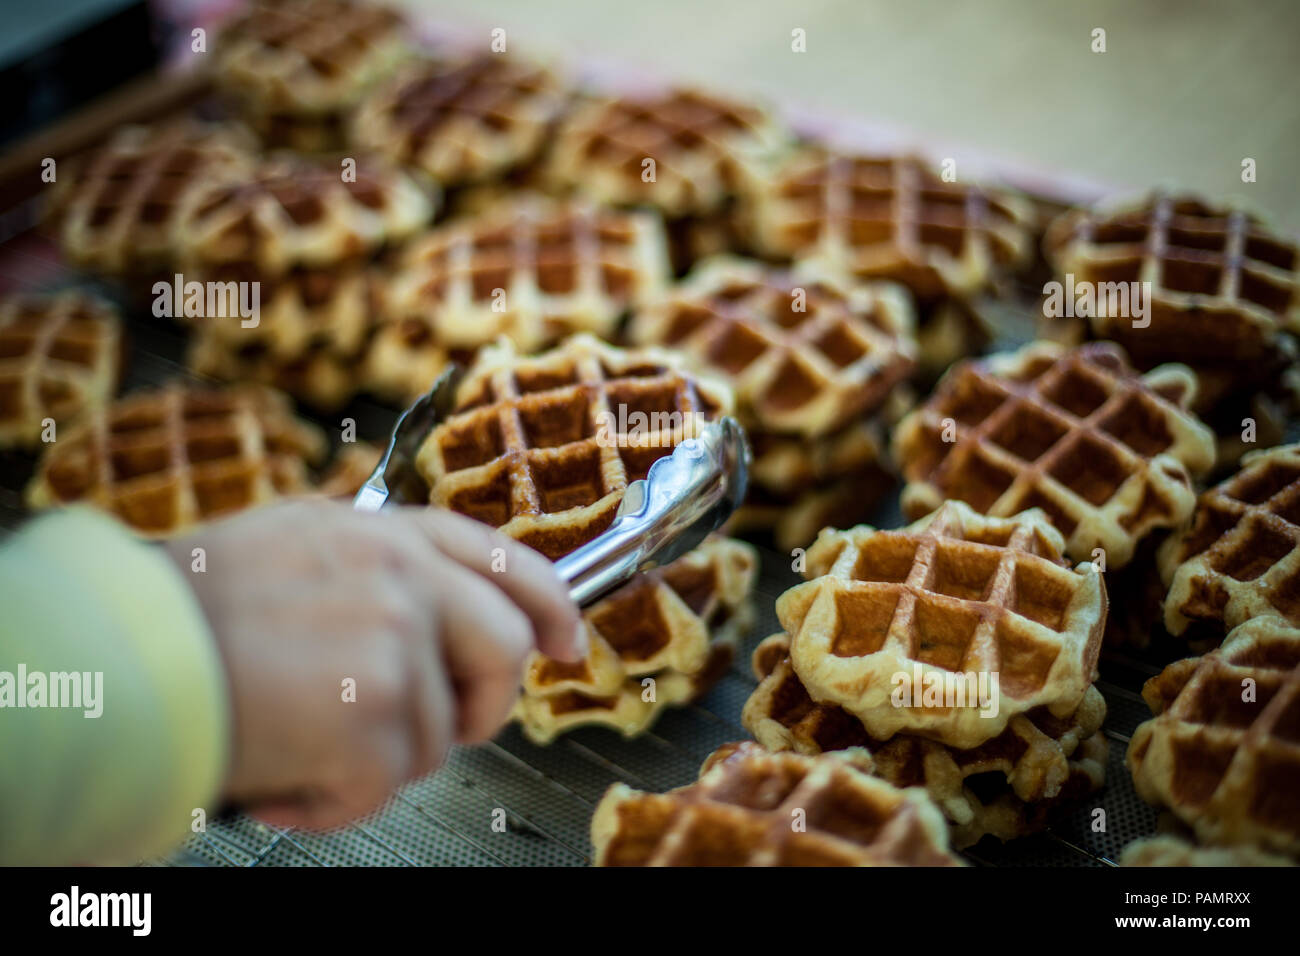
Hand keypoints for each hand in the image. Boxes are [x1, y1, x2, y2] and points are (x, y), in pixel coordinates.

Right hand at [164, 500, 582, 829]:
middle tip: (448, 731)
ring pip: (442, 731)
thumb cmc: (182, 616)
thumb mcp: (286, 550)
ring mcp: (396, 636)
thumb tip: (422, 617)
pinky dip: (333, 801)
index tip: (565, 641)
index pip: (499, 555)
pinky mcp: (380, 707)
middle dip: (485, 704)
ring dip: (379, 760)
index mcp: (377, 533)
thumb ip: (366, 570)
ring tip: (307, 748)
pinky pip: (388, 784)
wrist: (124, 657)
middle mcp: (399, 574)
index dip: (547, 601)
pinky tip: (286, 778)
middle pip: (505, 644)